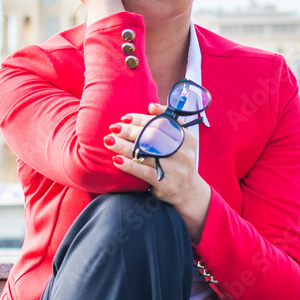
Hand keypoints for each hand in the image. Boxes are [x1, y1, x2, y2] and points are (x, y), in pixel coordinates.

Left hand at [104, 102, 210, 243]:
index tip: (125, 118)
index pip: (162, 124)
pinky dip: (129, 165)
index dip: (141, 120)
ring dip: (125, 147)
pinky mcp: (166, 185)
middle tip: (114, 128)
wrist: (189, 192)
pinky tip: (116, 160)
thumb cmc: (179, 161)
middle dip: (130, 132)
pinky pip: (144, 173)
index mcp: (187, 139)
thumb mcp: (181, 141)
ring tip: (109, 141)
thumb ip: (168, 122)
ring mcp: (176, 170)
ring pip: (146, 155)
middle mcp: (184, 154)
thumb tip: (151, 106)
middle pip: (153, 138)